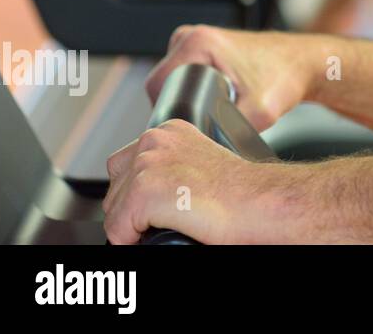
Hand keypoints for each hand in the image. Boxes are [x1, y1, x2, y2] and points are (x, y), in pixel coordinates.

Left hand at [103, 119, 283, 243]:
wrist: (260, 202)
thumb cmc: (242, 192)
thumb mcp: (199, 164)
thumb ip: (170, 166)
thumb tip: (152, 194)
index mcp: (169, 131)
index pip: (124, 165)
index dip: (137, 193)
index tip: (158, 206)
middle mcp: (154, 142)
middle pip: (114, 188)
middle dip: (131, 209)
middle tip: (164, 219)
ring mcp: (147, 165)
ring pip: (113, 211)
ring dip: (134, 225)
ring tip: (170, 223)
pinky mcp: (144, 192)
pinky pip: (116, 231)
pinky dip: (133, 240)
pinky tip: (164, 231)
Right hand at [145, 25, 323, 130]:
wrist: (305, 63)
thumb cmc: (287, 77)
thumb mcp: (261, 112)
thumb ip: (231, 134)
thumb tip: (206, 154)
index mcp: (198, 43)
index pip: (158, 87)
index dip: (168, 113)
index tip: (189, 128)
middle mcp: (192, 36)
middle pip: (163, 86)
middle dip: (180, 109)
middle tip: (209, 121)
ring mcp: (196, 40)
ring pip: (172, 84)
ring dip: (188, 102)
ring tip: (218, 109)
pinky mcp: (204, 49)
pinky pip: (183, 78)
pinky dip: (194, 93)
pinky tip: (217, 102)